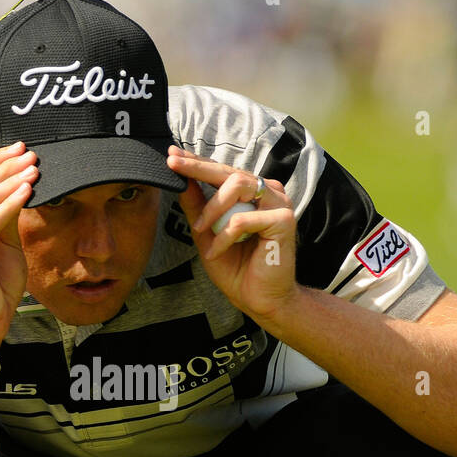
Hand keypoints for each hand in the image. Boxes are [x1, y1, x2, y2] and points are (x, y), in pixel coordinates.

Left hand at [166, 146, 300, 324]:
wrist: (259, 300)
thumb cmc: (236, 269)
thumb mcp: (207, 234)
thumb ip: (197, 207)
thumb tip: (181, 181)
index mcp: (252, 194)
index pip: (222, 171)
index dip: (197, 162)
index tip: (172, 156)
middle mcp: (267, 193)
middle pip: (229, 170)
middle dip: (198, 167)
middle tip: (174, 165)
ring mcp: (278, 203)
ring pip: (237, 185)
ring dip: (212, 209)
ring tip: (201, 230)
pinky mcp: (284, 220)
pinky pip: (243, 218)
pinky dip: (225, 236)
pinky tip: (218, 251)